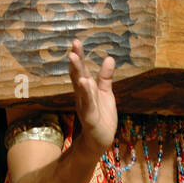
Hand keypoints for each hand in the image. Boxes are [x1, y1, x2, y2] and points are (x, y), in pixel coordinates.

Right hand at [68, 37, 116, 156]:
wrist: (100, 140)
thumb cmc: (102, 116)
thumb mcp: (105, 93)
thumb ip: (105, 77)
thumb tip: (109, 58)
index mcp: (87, 89)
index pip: (82, 70)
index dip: (79, 56)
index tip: (76, 41)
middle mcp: (83, 95)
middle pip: (78, 75)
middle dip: (76, 60)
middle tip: (74, 44)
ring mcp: (85, 106)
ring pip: (80, 87)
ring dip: (77, 72)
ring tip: (74, 58)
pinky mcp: (89, 117)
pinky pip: (87, 103)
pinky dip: (86, 93)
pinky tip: (84, 82)